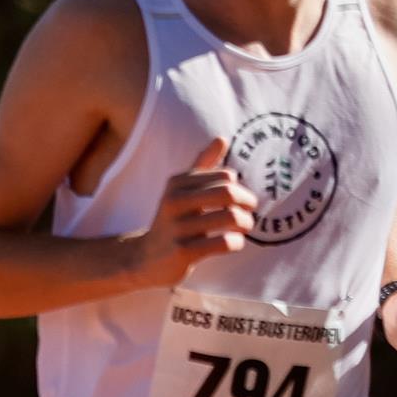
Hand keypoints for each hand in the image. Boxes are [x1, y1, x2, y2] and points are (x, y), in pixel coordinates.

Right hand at [126, 138, 258, 288]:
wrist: (146, 258)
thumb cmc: (173, 220)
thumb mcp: (182, 190)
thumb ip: (203, 164)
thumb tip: (222, 138)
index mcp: (177, 183)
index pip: (225, 176)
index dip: (240, 188)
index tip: (241, 200)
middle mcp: (174, 201)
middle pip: (228, 193)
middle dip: (247, 202)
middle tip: (251, 212)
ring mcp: (178, 228)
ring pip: (230, 218)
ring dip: (246, 223)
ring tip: (245, 228)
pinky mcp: (183, 252)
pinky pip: (224, 242)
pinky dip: (236, 242)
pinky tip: (234, 242)